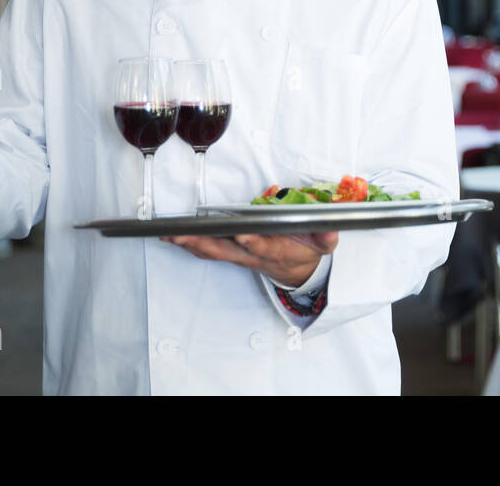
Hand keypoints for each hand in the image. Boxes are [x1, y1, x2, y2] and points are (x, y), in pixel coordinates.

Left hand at [160, 231, 338, 286]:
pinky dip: (190, 244)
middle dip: (203, 242)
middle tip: (182, 234)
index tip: (243, 235)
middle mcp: (252, 255)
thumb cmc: (305, 252)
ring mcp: (239, 256)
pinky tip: (174, 237)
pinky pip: (207, 251)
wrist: (296, 272)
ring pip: (211, 251)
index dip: (253, 242)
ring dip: (190, 244)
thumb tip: (330, 228)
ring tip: (169, 234)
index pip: (262, 247)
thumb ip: (326, 237)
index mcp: (275, 251)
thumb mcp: (323, 246)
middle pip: (225, 250)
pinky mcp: (231, 253)